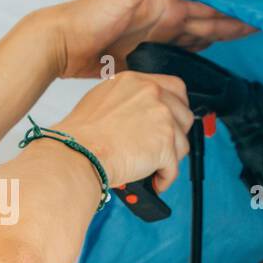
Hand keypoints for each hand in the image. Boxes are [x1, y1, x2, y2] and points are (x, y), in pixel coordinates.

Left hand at [47, 0, 255, 77]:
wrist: (64, 44)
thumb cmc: (89, 16)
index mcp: (164, 7)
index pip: (208, 11)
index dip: (233, 14)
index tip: (255, 16)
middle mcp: (163, 23)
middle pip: (208, 27)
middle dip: (234, 28)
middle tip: (260, 29)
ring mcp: (156, 42)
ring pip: (197, 43)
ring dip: (219, 42)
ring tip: (241, 41)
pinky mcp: (146, 60)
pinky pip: (179, 61)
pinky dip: (196, 60)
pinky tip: (205, 63)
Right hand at [53, 71, 193, 191]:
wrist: (78, 152)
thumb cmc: (82, 134)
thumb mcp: (103, 100)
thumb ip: (129, 101)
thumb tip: (142, 114)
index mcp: (136, 82)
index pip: (175, 88)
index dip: (177, 108)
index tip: (173, 121)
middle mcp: (152, 94)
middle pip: (184, 116)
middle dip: (176, 135)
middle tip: (162, 148)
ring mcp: (162, 118)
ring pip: (182, 144)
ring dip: (169, 159)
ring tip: (150, 166)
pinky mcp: (166, 143)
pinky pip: (174, 167)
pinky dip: (164, 178)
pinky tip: (152, 181)